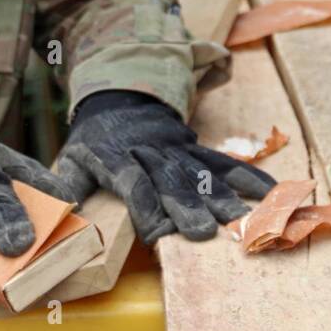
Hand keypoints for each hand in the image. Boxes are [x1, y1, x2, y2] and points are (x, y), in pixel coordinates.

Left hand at [58, 91, 276, 243]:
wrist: (121, 96)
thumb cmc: (94, 140)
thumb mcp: (71, 157)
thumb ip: (67, 185)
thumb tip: (60, 210)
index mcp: (117, 158)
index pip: (132, 184)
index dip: (145, 207)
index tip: (158, 234)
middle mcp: (151, 154)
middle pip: (171, 181)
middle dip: (188, 207)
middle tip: (204, 233)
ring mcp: (177, 150)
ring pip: (201, 173)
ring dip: (223, 196)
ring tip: (241, 220)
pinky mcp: (196, 148)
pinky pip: (224, 162)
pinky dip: (248, 176)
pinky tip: (271, 192)